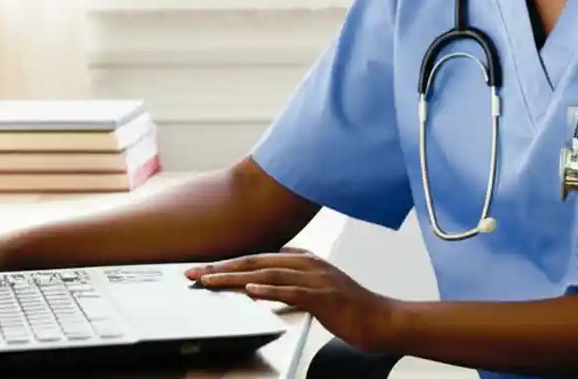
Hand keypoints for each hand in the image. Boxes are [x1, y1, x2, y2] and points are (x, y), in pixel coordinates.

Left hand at [185, 248, 399, 352]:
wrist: (383, 320)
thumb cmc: (352, 309)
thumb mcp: (319, 288)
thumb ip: (294, 281)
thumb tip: (264, 280)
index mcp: (305, 260)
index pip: (258, 258)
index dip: (229, 262)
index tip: (204, 269)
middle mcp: (309, 264)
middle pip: (256, 261)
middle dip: (222, 266)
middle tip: (195, 273)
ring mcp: (317, 279)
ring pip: (267, 274)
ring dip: (235, 277)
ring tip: (210, 281)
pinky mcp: (324, 298)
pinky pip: (291, 292)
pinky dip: (268, 290)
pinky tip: (250, 290)